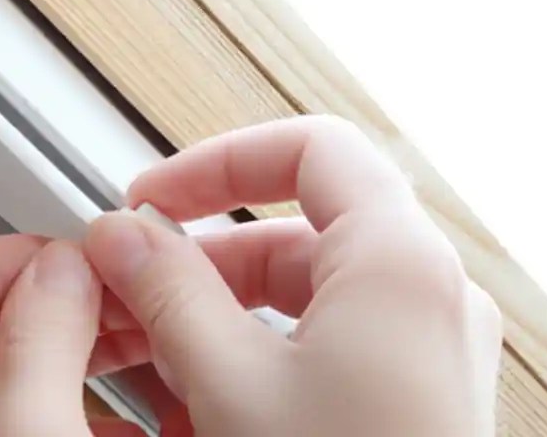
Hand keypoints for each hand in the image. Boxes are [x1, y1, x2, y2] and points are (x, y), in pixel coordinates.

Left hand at [0, 235, 148, 435]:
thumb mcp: (19, 434)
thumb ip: (42, 337)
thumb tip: (67, 269)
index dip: (15, 259)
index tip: (84, 255)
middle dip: (61, 319)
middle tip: (129, 302)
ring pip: (0, 387)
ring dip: (75, 373)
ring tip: (142, 354)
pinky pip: (8, 431)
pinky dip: (62, 420)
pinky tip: (122, 422)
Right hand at [84, 116, 502, 435]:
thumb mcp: (228, 384)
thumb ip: (164, 290)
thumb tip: (121, 234)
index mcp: (398, 262)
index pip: (308, 149)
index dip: (217, 162)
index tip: (153, 199)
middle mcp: (425, 296)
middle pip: (295, 228)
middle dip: (201, 257)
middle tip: (131, 286)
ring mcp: (422, 350)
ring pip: (302, 294)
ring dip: (218, 313)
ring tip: (152, 356)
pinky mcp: (408, 398)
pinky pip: (322, 345)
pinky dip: (257, 354)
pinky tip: (199, 399)